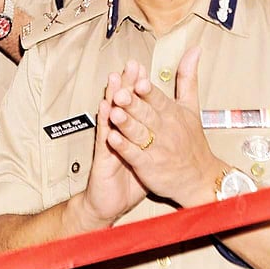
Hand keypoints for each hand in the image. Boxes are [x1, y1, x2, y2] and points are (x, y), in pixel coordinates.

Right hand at [71, 62, 148, 229]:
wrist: (109, 203)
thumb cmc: (128, 181)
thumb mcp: (146, 159)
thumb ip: (155, 140)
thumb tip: (166, 126)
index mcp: (131, 134)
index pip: (135, 105)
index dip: (138, 87)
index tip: (142, 69)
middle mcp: (118, 135)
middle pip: (122, 106)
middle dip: (127, 85)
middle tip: (130, 65)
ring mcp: (109, 145)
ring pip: (111, 118)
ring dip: (112, 99)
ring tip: (115, 80)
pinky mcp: (103, 159)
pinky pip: (105, 140)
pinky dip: (106, 125)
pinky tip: (105, 110)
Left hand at [104, 48, 222, 206]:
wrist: (200, 178)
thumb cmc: (192, 140)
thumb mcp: (192, 107)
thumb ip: (187, 78)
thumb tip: (194, 49)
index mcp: (172, 113)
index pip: (158, 99)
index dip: (148, 91)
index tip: (140, 79)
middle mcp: (164, 129)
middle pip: (146, 113)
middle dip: (133, 103)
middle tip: (120, 93)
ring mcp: (156, 148)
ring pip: (138, 133)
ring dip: (125, 123)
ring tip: (113, 112)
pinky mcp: (148, 165)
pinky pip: (134, 155)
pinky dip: (123, 147)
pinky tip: (111, 138)